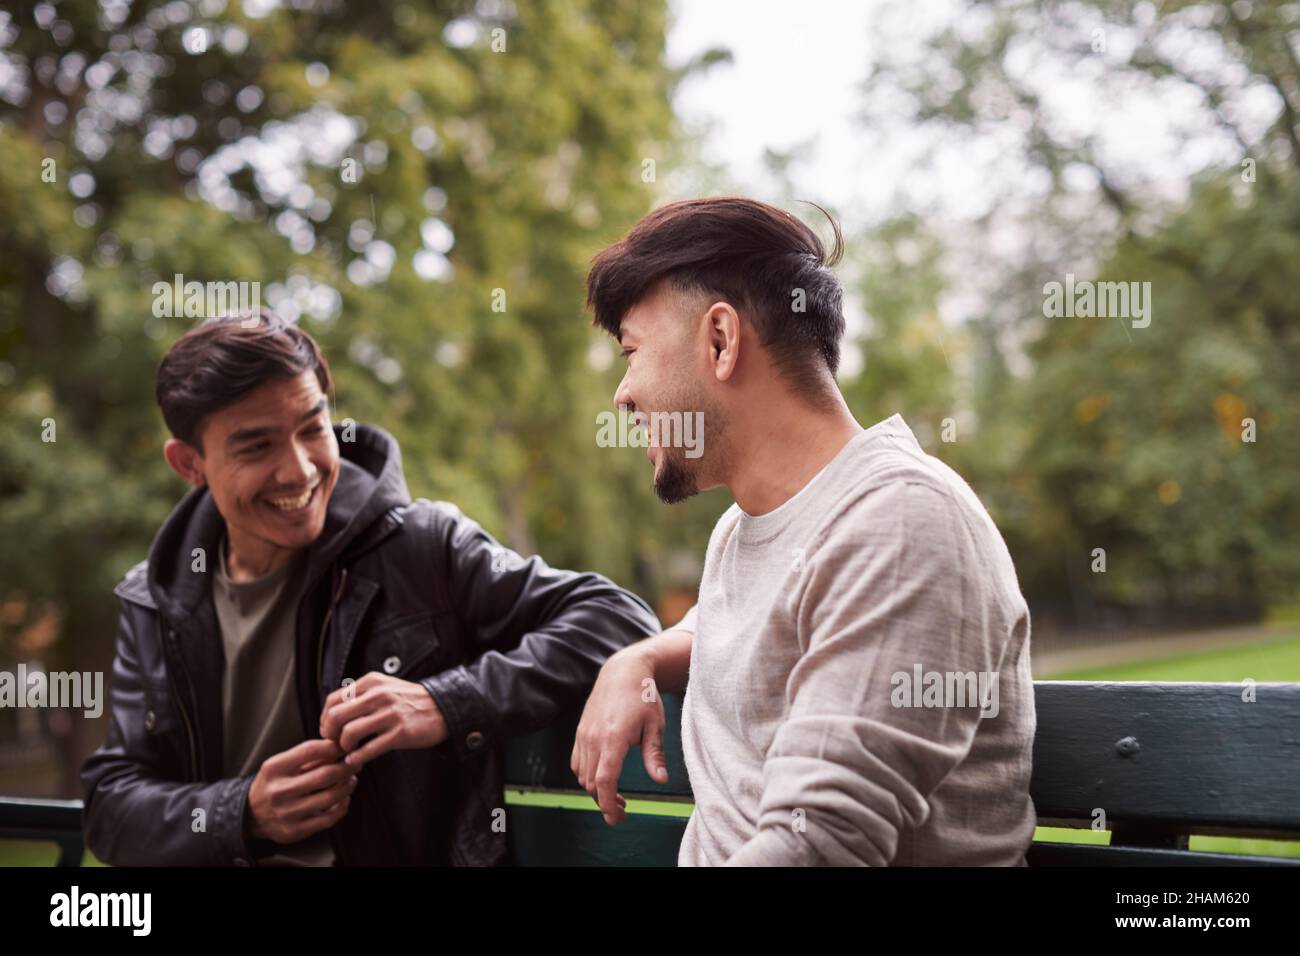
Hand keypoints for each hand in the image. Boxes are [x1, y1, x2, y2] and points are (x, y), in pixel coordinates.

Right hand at [247, 739, 355, 844]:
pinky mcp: (295, 831)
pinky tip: (344, 798)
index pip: (309, 750)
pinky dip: (342, 806)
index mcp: (274, 768)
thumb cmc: (273, 783)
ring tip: (350, 779)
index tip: (344, 746)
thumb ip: (306, 756)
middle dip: (347, 767)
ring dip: (347, 786)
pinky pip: (328, 818)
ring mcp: (287, 813)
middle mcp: (279, 791)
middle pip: (325, 775)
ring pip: (330, 797)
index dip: (333, 746)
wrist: (250, 815)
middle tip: (355, 763)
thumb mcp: (281, 764)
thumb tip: (339, 746)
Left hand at [319, 672, 448, 769]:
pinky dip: (357, 758)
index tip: (329, 730)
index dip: (324, 719)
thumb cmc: (410, 700)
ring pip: (349, 733)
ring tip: (348, 751)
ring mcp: (389, 714)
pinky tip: (356, 760)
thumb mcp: (385, 687)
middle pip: (336, 717)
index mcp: (371, 683)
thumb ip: (361, 695)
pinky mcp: (399, 734)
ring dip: (343, 747)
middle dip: (330, 734)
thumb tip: (333, 713)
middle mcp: (378, 696)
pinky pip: (368, 749)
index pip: (333, 700)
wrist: (443, 708)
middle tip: (335, 743)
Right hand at [571, 644, 668, 825]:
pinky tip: (603, 777)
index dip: (608, 804)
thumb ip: (655, 755)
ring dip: (597, 791)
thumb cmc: (643, 697)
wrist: (622, 672)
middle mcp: (593, 738)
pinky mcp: (580, 733)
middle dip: (605, 802)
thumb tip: (661, 781)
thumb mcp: (655, 725)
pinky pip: (576, 763)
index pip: (604, 780)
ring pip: (582, 776)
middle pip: (591, 783)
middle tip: (624, 812)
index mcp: (613, 738)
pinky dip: (586, 776)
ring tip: (618, 797)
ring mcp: (584, 735)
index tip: (617, 818)